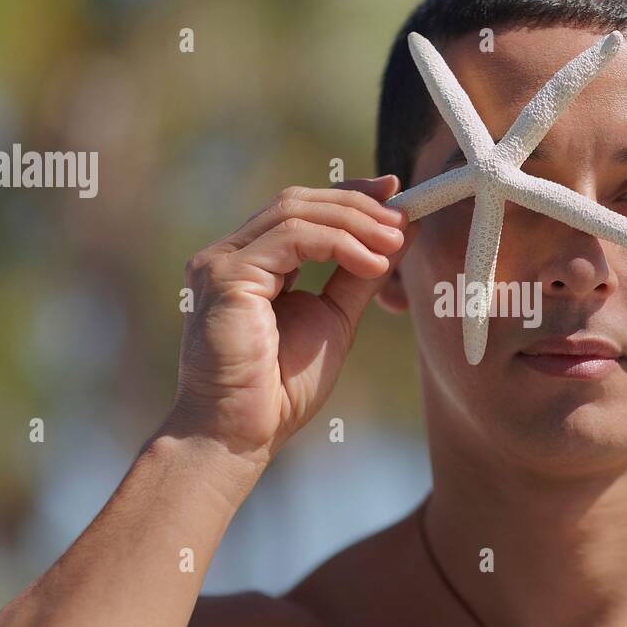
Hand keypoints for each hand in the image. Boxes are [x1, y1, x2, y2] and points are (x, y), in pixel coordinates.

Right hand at [160, 175, 416, 465]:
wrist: (241, 433)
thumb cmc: (281, 389)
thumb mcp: (335, 318)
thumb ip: (360, 275)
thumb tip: (400, 231)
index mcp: (251, 263)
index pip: (301, 209)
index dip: (349, 195)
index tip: (396, 192)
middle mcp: (230, 255)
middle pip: (297, 201)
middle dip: (357, 205)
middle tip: (403, 219)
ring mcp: (222, 262)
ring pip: (295, 211)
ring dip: (354, 222)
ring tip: (394, 243)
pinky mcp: (226, 275)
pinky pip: (292, 238)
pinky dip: (339, 243)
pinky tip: (371, 264)